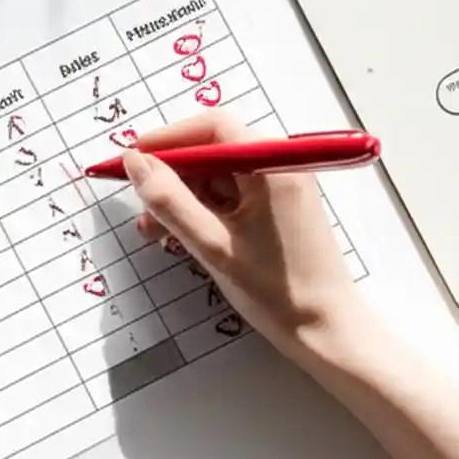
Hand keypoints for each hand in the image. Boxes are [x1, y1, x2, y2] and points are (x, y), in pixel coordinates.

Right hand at [123, 108, 363, 361]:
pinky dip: (203, 211)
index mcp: (271, 164)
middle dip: (172, 175)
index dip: (167, 139)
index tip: (131, 161)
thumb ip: (169, 200)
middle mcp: (279, 164)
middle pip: (213, 149)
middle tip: (141, 206)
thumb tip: (134, 162)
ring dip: (183, 197)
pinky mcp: (278, 208)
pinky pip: (232, 195)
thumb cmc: (275, 291)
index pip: (211, 127)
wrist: (327, 331)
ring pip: (218, 175)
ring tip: (155, 232)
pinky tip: (181, 236)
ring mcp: (281, 186)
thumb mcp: (211, 245)